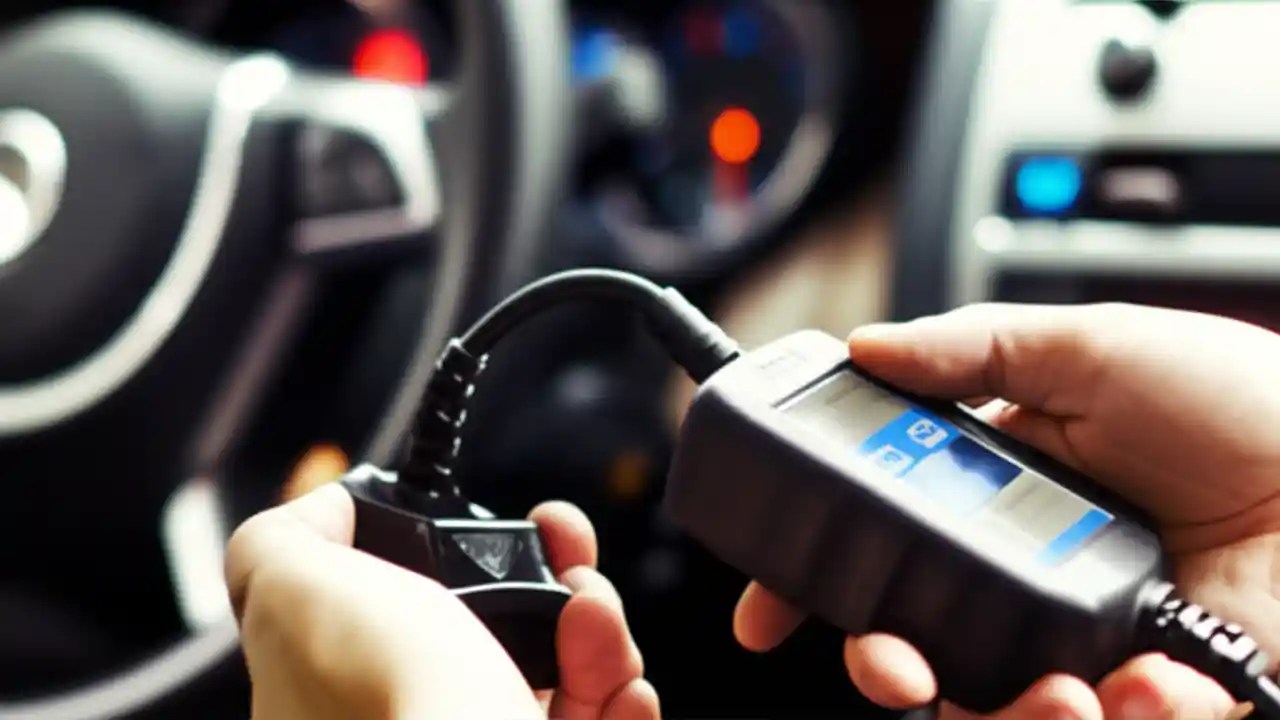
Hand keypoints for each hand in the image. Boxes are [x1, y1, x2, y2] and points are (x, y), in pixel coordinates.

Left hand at [225, 483, 657, 718]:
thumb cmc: (389, 700)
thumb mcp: (295, 593)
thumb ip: (282, 543)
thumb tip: (324, 512)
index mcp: (347, 694)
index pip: (403, 609)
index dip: (451, 552)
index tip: (486, 522)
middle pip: (497, 630)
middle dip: (546, 576)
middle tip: (566, 551)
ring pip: (563, 670)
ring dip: (593, 623)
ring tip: (593, 612)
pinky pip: (607, 716)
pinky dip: (621, 690)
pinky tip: (619, 679)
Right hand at [736, 302, 1279, 718]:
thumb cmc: (1241, 401)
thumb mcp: (1091, 350)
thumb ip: (972, 350)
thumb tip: (865, 347)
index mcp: (996, 493)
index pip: (879, 543)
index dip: (814, 580)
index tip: (767, 612)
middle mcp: (1029, 572)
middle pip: (919, 640)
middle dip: (886, 667)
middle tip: (889, 664)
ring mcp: (1088, 636)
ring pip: (994, 704)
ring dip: (1001, 715)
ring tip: (1060, 696)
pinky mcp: (1155, 685)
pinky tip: (1145, 688)